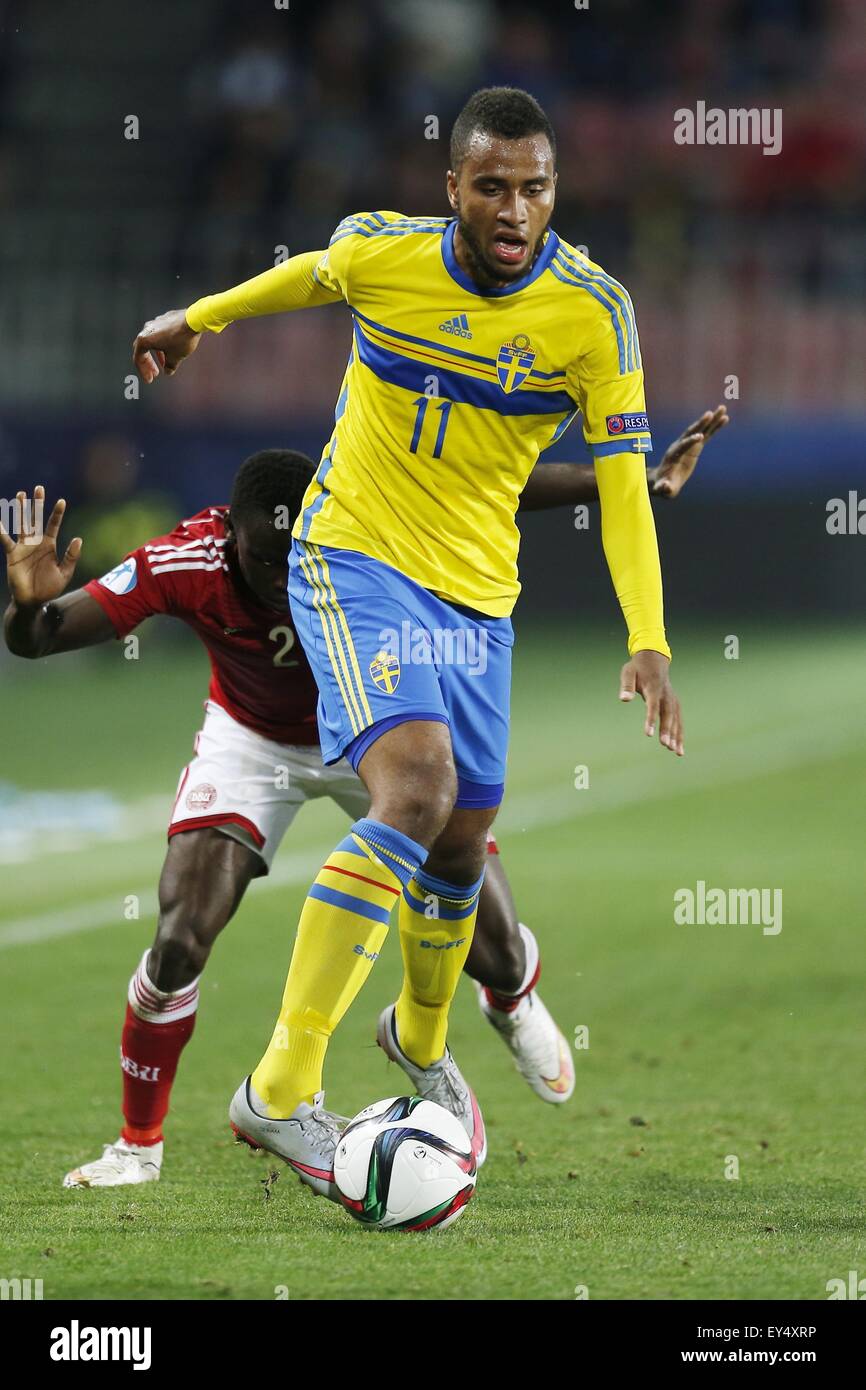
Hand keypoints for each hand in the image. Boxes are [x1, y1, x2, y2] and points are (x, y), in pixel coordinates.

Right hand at [0, 486, 81, 605]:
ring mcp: (23, 547)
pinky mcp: (12, 554)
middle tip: (39, 488)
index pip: (53, 525)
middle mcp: (36, 542)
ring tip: (21, 494)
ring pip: (22, 524)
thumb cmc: (49, 588)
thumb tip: (79, 538)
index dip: (57, 513)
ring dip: (21, 510)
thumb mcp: (65, 573)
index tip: (62, 501)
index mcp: (50, 545)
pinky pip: (5, 539)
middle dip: (37, 504)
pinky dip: (0, 530)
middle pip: (36, 519)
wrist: (33, 601)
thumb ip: (71, 556)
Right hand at [132, 309, 200, 383]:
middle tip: (154, 373)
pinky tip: (170, 350)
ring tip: (164, 363)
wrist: (193, 320)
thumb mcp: (175, 357)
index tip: (150, 379)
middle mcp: (147, 329)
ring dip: (156, 355)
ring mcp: (155, 323)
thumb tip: (168, 371)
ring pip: (152, 342)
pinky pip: (159, 335)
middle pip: (143, 349)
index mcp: (144, 339)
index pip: (139, 358)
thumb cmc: (182, 338)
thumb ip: (169, 366)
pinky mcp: (164, 320)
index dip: (143, 371)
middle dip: (148, 363)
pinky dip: (162, 345)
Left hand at [619, 650, 682, 754]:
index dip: (651, 719)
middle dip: (667, 730)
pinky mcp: (675, 704)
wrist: (654, 659)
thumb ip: (626, 686)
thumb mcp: (628, 672)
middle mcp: (666, 695)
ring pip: (676, 719)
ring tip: (677, 752)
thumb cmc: (638, 668)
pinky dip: (680, 734)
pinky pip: (679, 720)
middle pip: (668, 714)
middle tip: (666, 746)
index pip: (652, 705)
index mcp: (654, 688)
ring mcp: (672, 699)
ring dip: (677, 735)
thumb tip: (624, 699)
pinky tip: (679, 748)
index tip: (648, 734)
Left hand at [648, 405, 728, 498]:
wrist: (661, 480)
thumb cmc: (663, 486)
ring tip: (722, 409)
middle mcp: (679, 446)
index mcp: (673, 455)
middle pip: (691, 432)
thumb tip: (666, 487)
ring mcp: (688, 445)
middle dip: (700, 424)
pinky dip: (715, 427)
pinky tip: (725, 419)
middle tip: (710, 413)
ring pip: (700, 430)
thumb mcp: (663, 489)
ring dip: (711, 420)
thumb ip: (664, 488)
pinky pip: (706, 434)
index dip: (690, 441)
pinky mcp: (695, 446)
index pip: (682, 446)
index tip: (700, 437)